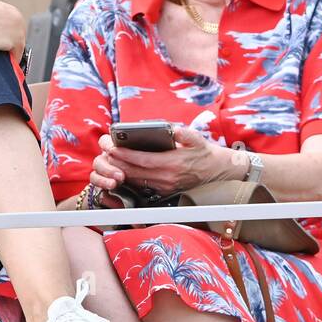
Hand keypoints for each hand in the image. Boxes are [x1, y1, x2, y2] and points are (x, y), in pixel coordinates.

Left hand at [90, 126, 233, 195]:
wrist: (217, 171)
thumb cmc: (204, 152)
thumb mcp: (196, 138)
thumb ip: (184, 134)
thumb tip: (173, 130)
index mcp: (173, 163)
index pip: (143, 160)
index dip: (125, 155)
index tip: (112, 148)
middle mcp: (167, 178)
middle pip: (135, 172)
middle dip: (117, 163)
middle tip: (104, 154)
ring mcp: (165, 186)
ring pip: (136, 180)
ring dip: (120, 172)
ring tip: (109, 161)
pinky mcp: (164, 191)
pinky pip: (142, 186)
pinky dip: (130, 178)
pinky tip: (121, 171)